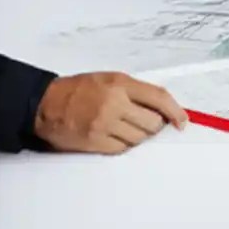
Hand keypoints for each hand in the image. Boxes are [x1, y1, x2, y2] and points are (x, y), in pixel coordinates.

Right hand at [33, 72, 186, 154]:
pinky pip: (123, 148)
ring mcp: (104, 124)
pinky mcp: (95, 142)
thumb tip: (164, 109)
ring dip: (139, 135)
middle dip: (155, 125)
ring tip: (125, 126)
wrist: (45, 104)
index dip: (175, 111)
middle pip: (153, 123)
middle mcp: (114, 104)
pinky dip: (124, 144)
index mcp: (120, 84)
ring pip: (139, 138)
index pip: (159, 98)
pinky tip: (115, 135)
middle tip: (147, 122)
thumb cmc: (79, 89)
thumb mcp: (111, 79)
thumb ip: (137, 91)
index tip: (182, 121)